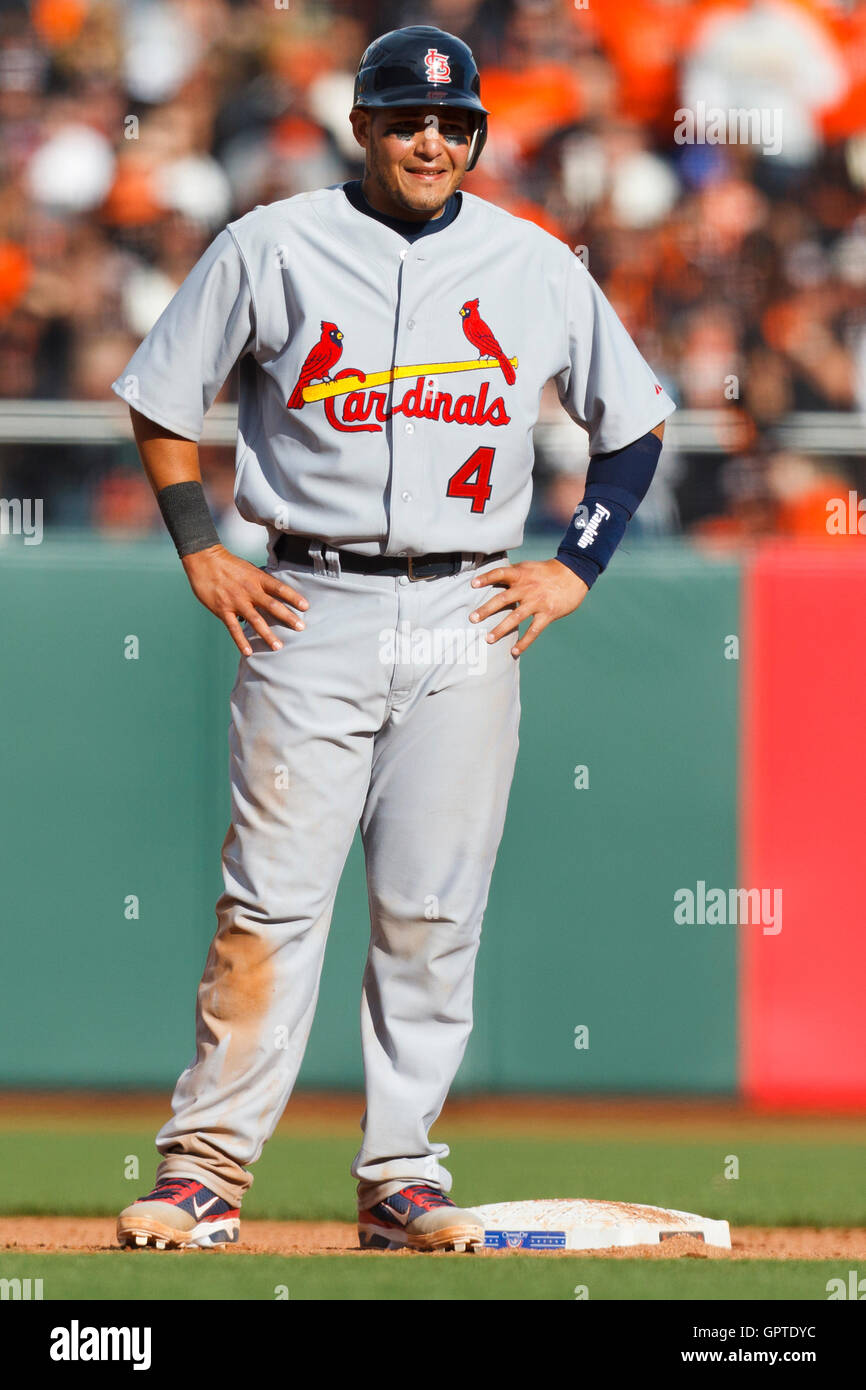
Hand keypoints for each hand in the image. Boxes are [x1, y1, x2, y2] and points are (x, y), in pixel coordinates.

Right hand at [181, 545, 308, 655]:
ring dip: (268, 634)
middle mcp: (249, 590)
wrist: (204, 560)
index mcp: (257, 578)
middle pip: (272, 605)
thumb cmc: (229, 565)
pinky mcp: (223, 610)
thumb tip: (274, 596)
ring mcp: (236, 601)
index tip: (306, 607)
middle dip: (287, 617)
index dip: (293, 597)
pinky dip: (241, 641)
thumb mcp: (249, 569)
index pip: (279, 588)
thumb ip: (261, 583)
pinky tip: (248, 652)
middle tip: (300, 628)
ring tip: (278, 646)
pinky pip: (233, 628)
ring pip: (255, 620)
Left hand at [468, 558, 589, 656]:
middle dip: (487, 609)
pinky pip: (533, 630)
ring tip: (488, 639)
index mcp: (521, 574)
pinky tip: (514, 652)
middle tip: (472, 618)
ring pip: (516, 617)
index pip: (500, 573)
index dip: (487, 578)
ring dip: (501, 629)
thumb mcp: (529, 567)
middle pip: (503, 599)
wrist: (574, 574)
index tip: (473, 584)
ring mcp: (537, 602)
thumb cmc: (548, 571)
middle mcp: (527, 588)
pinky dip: (524, 642)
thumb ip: (512, 573)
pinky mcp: (548, 614)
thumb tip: (493, 575)